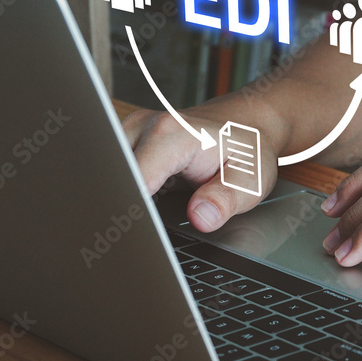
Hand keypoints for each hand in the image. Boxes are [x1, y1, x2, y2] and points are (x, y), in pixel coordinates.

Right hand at [122, 102, 278, 232]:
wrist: (245, 124)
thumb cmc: (248, 149)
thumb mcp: (250, 179)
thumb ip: (225, 199)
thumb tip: (200, 218)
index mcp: (170, 133)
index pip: (132, 182)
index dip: (135, 213)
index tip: (142, 236)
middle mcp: (143, 127)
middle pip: (114, 180)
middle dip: (125, 209)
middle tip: (148, 232)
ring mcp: (131, 133)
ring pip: (111, 178)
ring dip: (125, 201)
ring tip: (155, 211)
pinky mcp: (128, 143)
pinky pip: (117, 174)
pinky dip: (128, 193)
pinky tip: (148, 202)